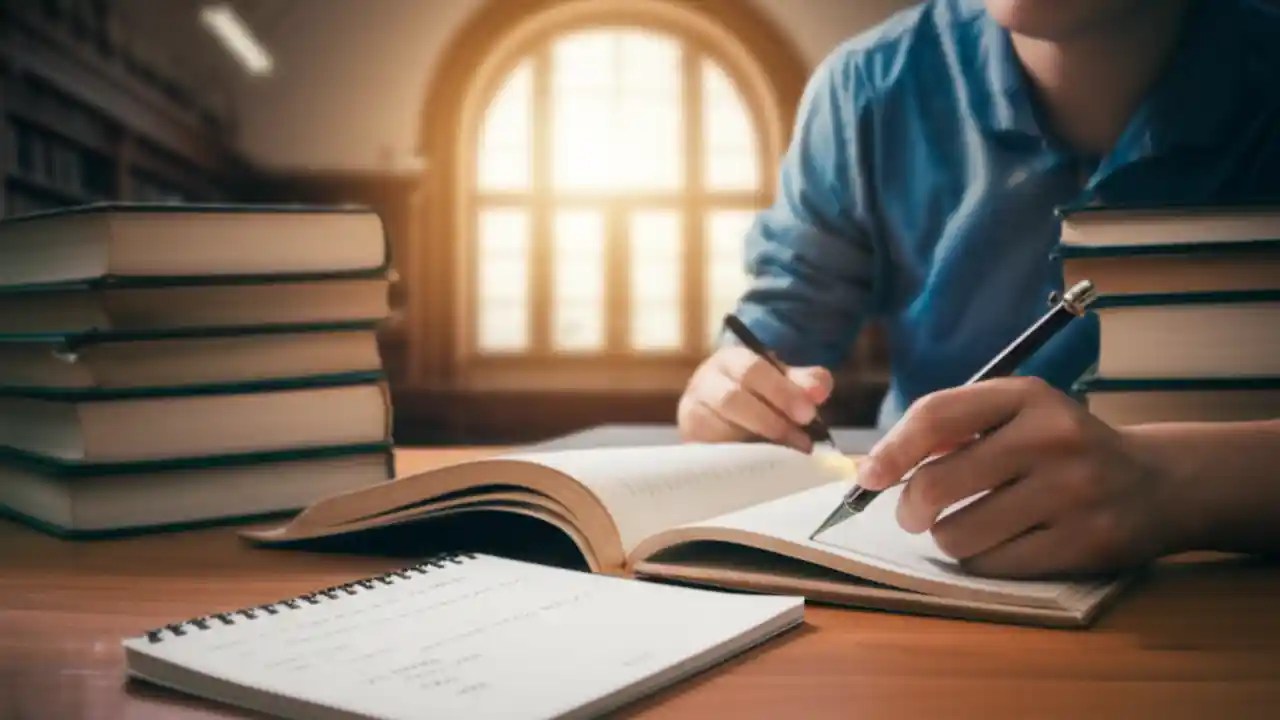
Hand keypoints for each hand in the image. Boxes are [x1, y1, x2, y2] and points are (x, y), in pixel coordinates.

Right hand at [678, 346, 832, 451]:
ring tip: (786, 458)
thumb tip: (818, 391)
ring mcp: (691, 415)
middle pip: (732, 399)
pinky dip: (739, 463)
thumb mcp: (784, 381)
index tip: (808, 414)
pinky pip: (711, 455)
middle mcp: (703, 383)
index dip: (782, 392)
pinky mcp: (689, 443)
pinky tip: (762, 468)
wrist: (723, 412)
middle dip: (771, 422)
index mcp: (730, 360)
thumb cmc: (759, 394)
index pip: (752, 369)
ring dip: (756, 446)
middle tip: (802, 443)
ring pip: (718, 430)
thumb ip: (805, 383)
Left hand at [856, 377, 1182, 577]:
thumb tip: (880, 465)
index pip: (937, 416)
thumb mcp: (1020, 413)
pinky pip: (994, 565)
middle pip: (937, 484)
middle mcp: (1052, 438)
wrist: (1157, 483)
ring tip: (965, 526)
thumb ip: (956, 426)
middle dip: (911, 506)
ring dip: (947, 537)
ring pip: (960, 533)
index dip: (892, 449)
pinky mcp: (1083, 543)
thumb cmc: (1063, 446)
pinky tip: (1000, 544)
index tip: (867, 477)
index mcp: (1027, 397)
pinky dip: (981, 560)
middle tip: (913, 513)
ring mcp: (1071, 493)